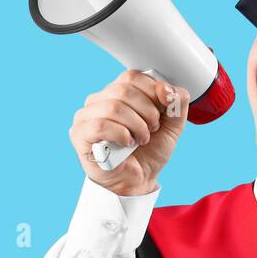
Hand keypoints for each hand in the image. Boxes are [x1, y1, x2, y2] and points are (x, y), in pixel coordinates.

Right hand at [70, 69, 189, 195]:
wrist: (138, 181)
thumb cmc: (149, 153)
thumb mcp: (172, 127)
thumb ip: (176, 105)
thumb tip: (168, 88)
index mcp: (118, 92)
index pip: (132, 76)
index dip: (153, 92)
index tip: (161, 111)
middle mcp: (99, 100)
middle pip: (124, 90)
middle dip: (147, 111)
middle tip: (153, 128)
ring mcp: (86, 116)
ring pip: (113, 106)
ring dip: (136, 125)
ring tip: (141, 139)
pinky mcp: (80, 134)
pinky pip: (100, 125)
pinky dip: (121, 134)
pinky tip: (127, 143)